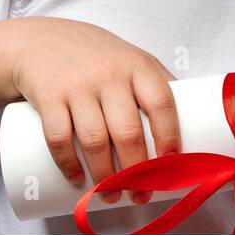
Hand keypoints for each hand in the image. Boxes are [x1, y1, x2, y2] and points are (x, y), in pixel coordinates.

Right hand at [7, 16, 180, 205]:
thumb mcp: (131, 57)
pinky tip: (77, 179)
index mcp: (137, 65)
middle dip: (137, 172)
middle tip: (140, 193)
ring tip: (111, 194)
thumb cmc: (96, 54)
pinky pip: (59, 137)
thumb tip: (192, 118)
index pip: (161, 103)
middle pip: (129, 132)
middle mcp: (109, 74)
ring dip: (105, 176)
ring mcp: (77, 85)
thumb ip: (158, 82)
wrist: (41, 40)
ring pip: (95, 141)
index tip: (172, 165)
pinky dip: (69, 164)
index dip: (170, 137)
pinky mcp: (48, 95)